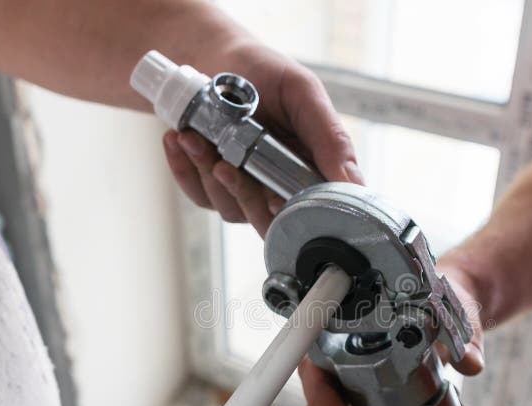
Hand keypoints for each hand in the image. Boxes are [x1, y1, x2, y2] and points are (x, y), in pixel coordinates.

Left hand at [162, 39, 362, 237]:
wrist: (212, 57)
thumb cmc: (263, 72)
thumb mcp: (303, 93)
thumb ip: (330, 137)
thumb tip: (353, 183)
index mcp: (314, 167)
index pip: (318, 210)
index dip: (298, 213)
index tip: (275, 196)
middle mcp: (283, 185)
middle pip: (270, 221)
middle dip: (243, 193)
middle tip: (224, 164)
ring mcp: (248, 190)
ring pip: (231, 208)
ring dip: (207, 174)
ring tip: (192, 136)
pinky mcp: (213, 187)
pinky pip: (200, 195)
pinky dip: (185, 170)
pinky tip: (178, 142)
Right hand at [297, 261, 484, 405]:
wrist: (449, 302)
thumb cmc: (438, 299)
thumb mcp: (452, 312)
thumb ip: (461, 335)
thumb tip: (469, 361)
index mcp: (346, 333)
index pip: (317, 369)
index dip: (324, 401)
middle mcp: (337, 362)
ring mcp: (345, 387)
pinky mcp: (357, 404)